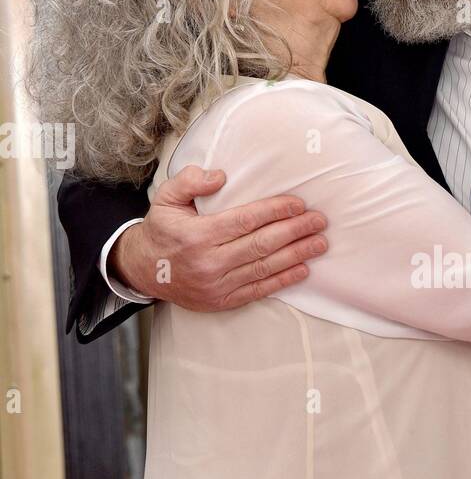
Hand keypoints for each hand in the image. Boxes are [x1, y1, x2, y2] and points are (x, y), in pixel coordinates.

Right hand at [111, 165, 327, 309]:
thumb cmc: (162, 230)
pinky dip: (283, 280)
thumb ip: (190, 181)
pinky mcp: (222, 301)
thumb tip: (220, 177)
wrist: (143, 271)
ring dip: (297, 255)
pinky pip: (259, 291)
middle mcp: (209, 262)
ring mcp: (217, 285)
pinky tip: (303, 269)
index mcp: (197, 235)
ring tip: (319, 243)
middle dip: (294, 232)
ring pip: (264, 268)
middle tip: (319, 222)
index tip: (298, 204)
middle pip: (261, 244)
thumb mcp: (166, 198)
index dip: (275, 211)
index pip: (245, 221)